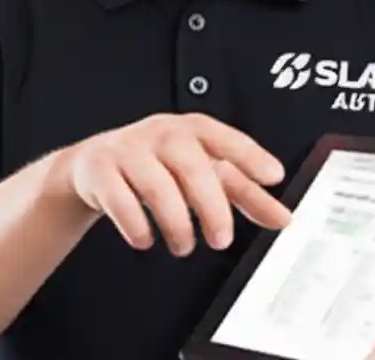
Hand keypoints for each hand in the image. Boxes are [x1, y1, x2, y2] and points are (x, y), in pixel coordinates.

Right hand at [64, 113, 291, 255]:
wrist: (92, 166)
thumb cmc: (156, 167)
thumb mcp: (200, 173)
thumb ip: (242, 193)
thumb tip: (282, 217)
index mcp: (189, 129)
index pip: (222, 137)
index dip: (249, 155)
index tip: (273, 176)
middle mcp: (158, 134)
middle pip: (192, 166)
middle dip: (211, 207)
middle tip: (221, 240)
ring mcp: (126, 150)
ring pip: (157, 187)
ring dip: (176, 224)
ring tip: (183, 244)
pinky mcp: (99, 170)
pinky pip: (121, 201)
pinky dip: (138, 227)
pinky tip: (146, 239)